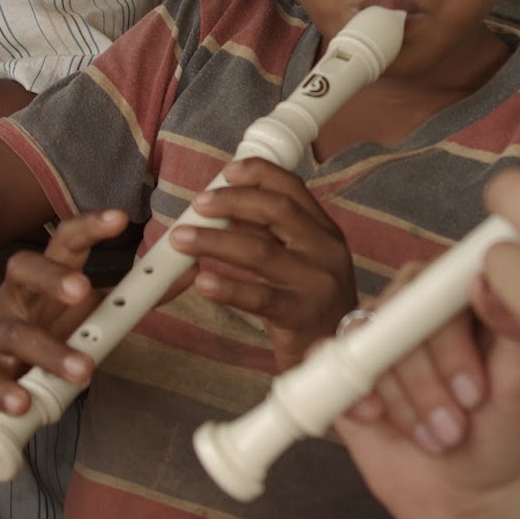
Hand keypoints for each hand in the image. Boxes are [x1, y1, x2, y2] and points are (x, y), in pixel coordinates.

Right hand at [0, 208, 128, 416]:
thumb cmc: (50, 327)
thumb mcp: (92, 307)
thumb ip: (137, 293)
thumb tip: (190, 271)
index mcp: (46, 274)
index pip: (64, 240)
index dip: (89, 227)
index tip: (119, 218)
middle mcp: (16, 295)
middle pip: (24, 270)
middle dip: (53, 277)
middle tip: (84, 290)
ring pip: (15, 333)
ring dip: (50, 351)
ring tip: (83, 370)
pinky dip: (5, 392)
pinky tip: (23, 402)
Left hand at [170, 157, 354, 369]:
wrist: (337, 347)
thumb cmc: (311, 301)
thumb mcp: (304, 259)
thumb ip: (272, 233)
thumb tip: (226, 207)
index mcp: (325, 231)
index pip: (294, 188)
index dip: (259, 173)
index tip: (227, 171)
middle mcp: (325, 251)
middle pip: (278, 210)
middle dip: (232, 201)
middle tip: (198, 205)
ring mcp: (315, 283)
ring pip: (261, 251)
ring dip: (215, 240)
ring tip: (182, 239)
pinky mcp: (301, 315)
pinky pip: (259, 298)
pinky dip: (228, 288)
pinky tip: (203, 283)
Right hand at [333, 268, 519, 518]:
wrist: (471, 485)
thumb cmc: (503, 428)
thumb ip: (513, 326)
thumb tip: (484, 280)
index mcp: (463, 297)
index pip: (441, 289)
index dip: (450, 343)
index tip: (474, 394)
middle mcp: (418, 306)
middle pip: (399, 315)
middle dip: (426, 382)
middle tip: (454, 430)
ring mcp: (379, 335)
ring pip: (365, 341)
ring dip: (400, 400)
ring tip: (434, 439)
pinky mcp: (346, 366)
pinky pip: (324, 358)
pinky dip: (345, 389)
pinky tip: (374, 416)